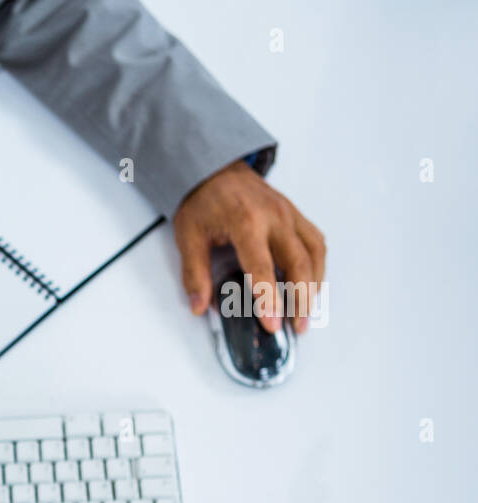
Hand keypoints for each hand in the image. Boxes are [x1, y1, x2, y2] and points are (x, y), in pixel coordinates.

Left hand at [173, 160, 325, 333]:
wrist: (215, 168)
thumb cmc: (203, 201)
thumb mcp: (188, 236)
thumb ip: (194, 273)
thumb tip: (199, 306)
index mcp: (246, 221)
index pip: (262, 267)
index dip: (268, 299)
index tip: (272, 323)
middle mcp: (274, 217)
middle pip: (298, 263)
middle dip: (300, 299)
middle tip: (296, 328)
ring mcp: (289, 214)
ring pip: (314, 253)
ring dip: (314, 286)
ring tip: (307, 315)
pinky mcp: (296, 215)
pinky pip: (316, 242)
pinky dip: (318, 267)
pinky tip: (312, 286)